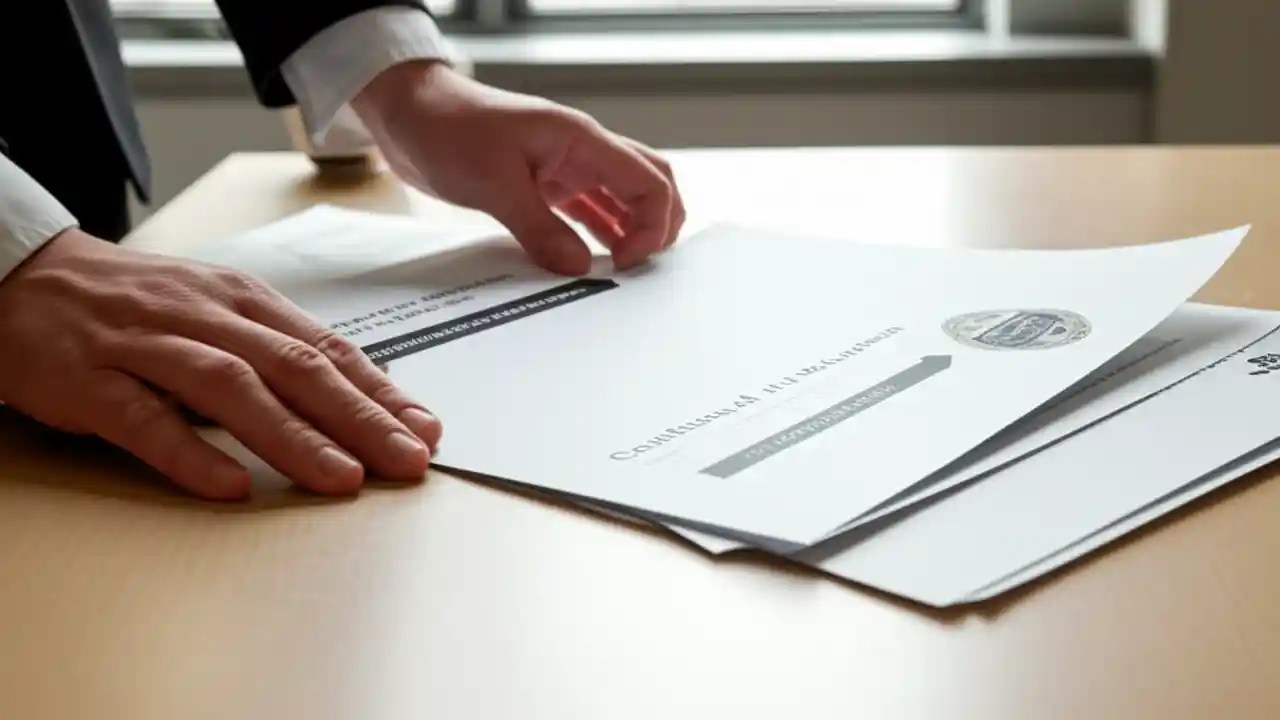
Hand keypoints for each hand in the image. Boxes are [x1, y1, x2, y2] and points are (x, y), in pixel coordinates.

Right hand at [0, 229, 442, 498]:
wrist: (21, 273)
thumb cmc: (135, 301)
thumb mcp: (215, 311)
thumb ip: (277, 349)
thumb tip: (356, 396)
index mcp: (242, 300)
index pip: (325, 347)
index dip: (379, 391)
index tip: (425, 429)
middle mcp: (203, 316)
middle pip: (294, 366)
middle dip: (359, 417)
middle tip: (406, 461)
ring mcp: (144, 345)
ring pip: (230, 387)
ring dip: (292, 436)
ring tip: (341, 477)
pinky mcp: (87, 378)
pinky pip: (142, 418)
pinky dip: (189, 452)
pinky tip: (229, 486)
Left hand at [352, 60, 685, 275]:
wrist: (409, 114)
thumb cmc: (448, 128)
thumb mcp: (494, 183)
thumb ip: (540, 228)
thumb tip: (578, 268)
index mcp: (582, 139)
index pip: (649, 181)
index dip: (652, 226)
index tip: (626, 262)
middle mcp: (583, 151)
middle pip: (650, 186)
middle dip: (657, 227)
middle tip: (639, 269)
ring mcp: (567, 167)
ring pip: (623, 200)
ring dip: (631, 233)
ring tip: (622, 274)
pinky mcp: (546, 185)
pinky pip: (589, 211)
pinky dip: (599, 235)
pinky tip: (592, 263)